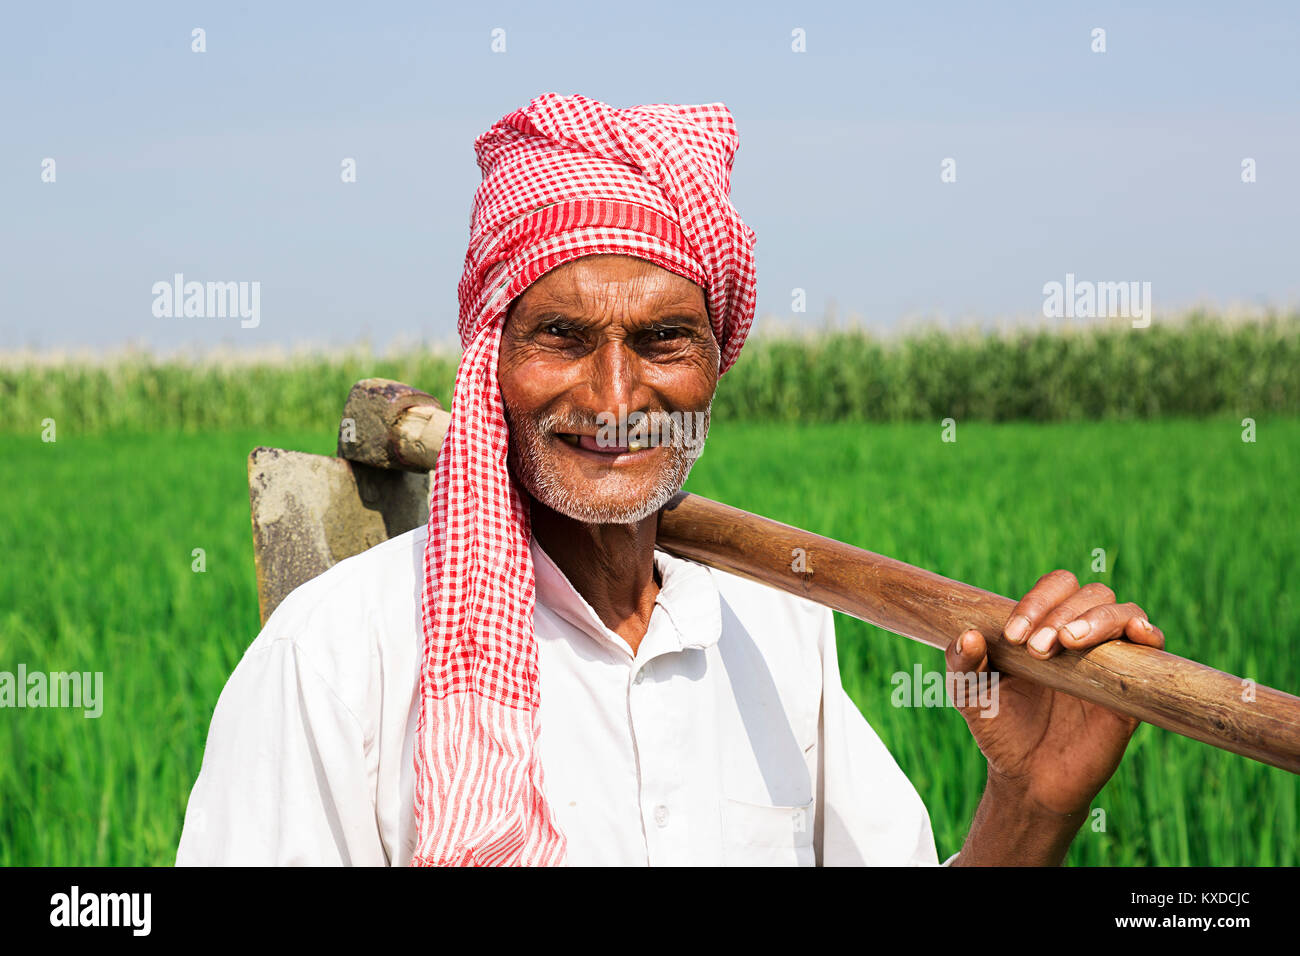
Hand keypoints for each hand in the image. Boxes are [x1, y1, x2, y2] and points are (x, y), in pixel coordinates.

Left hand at [945, 570, 1165, 817]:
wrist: (1029, 779)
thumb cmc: (999, 729)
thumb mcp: (969, 694)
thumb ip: (961, 663)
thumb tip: (968, 635)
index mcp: (1044, 627)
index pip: (1054, 588)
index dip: (1037, 601)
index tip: (1013, 636)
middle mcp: (1080, 637)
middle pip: (1091, 594)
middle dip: (1060, 613)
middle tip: (1037, 649)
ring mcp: (1109, 660)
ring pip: (1122, 612)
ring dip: (1097, 619)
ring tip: (1069, 642)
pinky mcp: (1131, 689)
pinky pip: (1153, 649)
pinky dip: (1148, 631)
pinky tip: (1137, 632)